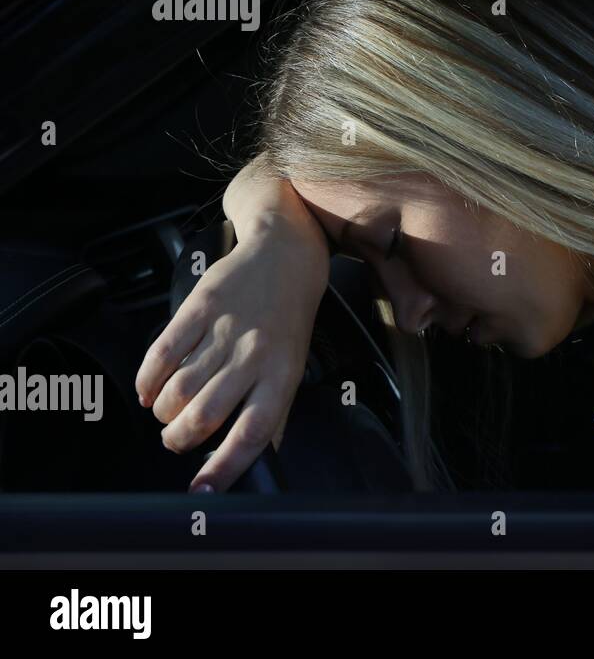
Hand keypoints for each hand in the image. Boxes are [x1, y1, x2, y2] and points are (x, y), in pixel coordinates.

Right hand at [135, 221, 327, 491]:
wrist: (285, 256)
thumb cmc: (286, 321)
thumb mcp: (292, 366)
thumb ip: (272, 410)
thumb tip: (253, 458)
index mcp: (282, 375)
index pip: (253, 431)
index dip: (226, 466)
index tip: (201, 490)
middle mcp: (254, 354)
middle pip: (206, 413)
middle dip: (181, 438)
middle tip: (175, 440)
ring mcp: (225, 329)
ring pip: (180, 388)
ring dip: (164, 411)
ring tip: (166, 413)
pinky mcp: (199, 307)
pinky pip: (163, 352)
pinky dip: (148, 378)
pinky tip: (149, 389)